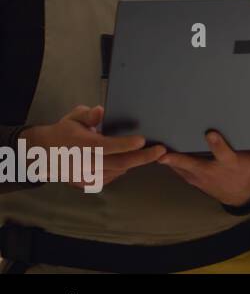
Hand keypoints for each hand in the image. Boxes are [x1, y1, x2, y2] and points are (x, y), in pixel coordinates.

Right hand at [20, 105, 164, 189]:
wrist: (44, 154)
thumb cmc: (64, 132)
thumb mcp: (73, 118)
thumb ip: (87, 114)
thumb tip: (100, 110)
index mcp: (81, 144)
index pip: (105, 146)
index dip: (124, 144)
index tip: (142, 140)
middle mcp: (83, 162)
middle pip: (117, 163)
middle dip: (142, 157)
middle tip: (161, 150)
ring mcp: (85, 175)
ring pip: (117, 171)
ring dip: (135, 163)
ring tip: (152, 153)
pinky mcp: (87, 183)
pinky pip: (111, 177)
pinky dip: (123, 169)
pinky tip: (131, 160)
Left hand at [158, 131, 249, 207]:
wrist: (238, 194)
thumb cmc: (248, 169)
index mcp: (229, 163)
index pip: (223, 153)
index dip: (216, 144)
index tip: (210, 133)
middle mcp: (211, 171)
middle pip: (192, 164)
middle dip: (177, 159)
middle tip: (163, 152)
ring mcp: (198, 176)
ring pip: (179, 167)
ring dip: (165, 159)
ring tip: (149, 148)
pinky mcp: (189, 177)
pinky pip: (174, 169)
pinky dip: (163, 162)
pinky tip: (151, 151)